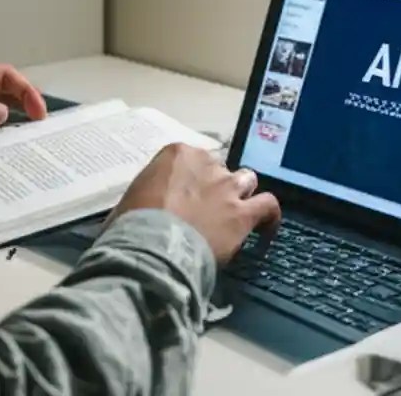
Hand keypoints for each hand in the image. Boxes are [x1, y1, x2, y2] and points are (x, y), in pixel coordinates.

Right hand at [105, 143, 281, 262]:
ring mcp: (227, 187)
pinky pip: (268, 207)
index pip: (192, 158)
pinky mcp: (243, 213)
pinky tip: (266, 230)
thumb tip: (139, 211)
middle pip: (220, 168)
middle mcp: (206, 163)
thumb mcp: (130, 199)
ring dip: (242, 194)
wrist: (153, 245)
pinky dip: (270, 218)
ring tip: (236, 214)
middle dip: (215, 185)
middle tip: (205, 210)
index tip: (183, 196)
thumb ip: (145, 196)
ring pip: (247, 180)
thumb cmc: (132, 223)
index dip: (190, 179)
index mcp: (176, 154)